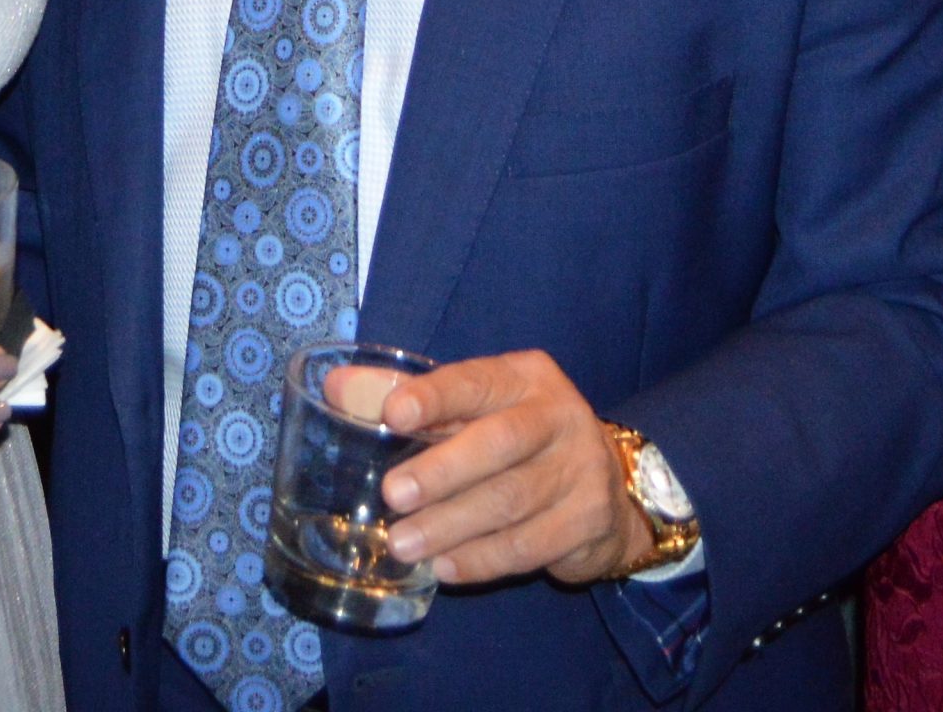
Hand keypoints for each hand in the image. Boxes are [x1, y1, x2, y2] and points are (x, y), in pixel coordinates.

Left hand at [370, 351, 652, 586]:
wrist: (607, 486)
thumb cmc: (515, 435)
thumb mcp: (473, 406)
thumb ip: (405, 395)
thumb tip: (335, 388)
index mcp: (525, 376)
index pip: (474, 381)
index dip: (434, 397)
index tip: (392, 412)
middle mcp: (559, 415)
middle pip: (498, 444)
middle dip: (441, 470)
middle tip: (391, 494)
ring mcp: (582, 470)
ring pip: (510, 501)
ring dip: (451, 525)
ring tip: (403, 544)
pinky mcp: (589, 522)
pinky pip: (529, 546)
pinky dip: (482, 559)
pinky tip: (444, 567)